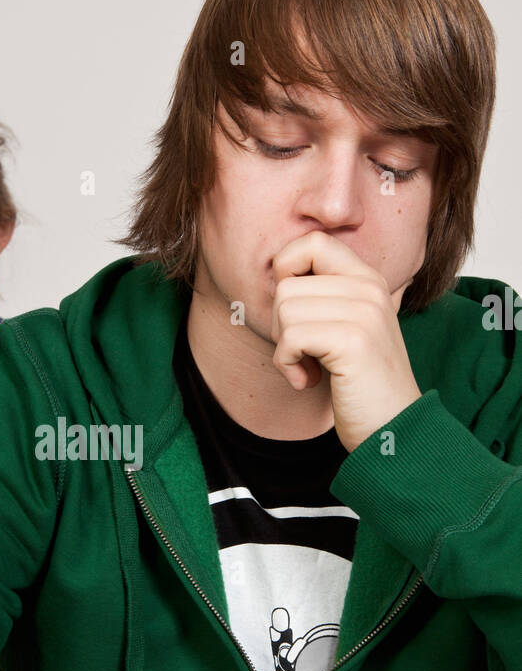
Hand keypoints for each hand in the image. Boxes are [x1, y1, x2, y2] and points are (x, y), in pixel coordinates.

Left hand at [270, 232, 422, 452]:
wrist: (393, 428)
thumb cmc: (359, 385)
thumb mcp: (345, 329)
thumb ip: (323, 297)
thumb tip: (277, 274)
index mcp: (368, 279)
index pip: (313, 242)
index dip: (287, 273)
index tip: (296, 313)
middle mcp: (369, 288)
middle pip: (287, 282)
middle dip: (281, 324)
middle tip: (304, 353)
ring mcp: (364, 311)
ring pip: (284, 307)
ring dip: (284, 348)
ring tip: (311, 368)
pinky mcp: (353, 340)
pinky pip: (290, 337)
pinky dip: (288, 364)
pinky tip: (309, 380)